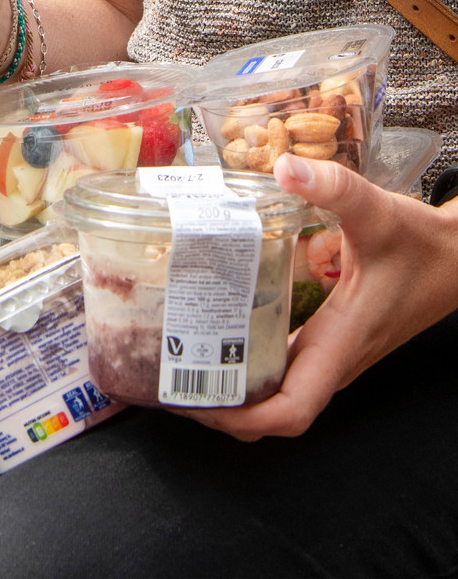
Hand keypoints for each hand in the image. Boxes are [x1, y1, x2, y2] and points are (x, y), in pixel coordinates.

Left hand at [187, 154, 457, 440]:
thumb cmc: (423, 244)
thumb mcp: (379, 212)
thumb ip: (335, 190)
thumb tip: (286, 170)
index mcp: (339, 345)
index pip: (290, 411)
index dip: (241, 418)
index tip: (194, 399)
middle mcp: (331, 361)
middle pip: (269, 415)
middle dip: (218, 408)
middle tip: (165, 379)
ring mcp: (329, 356)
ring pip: (274, 396)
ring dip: (227, 391)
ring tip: (175, 363)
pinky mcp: (328, 342)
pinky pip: (281, 371)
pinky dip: (245, 367)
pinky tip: (213, 338)